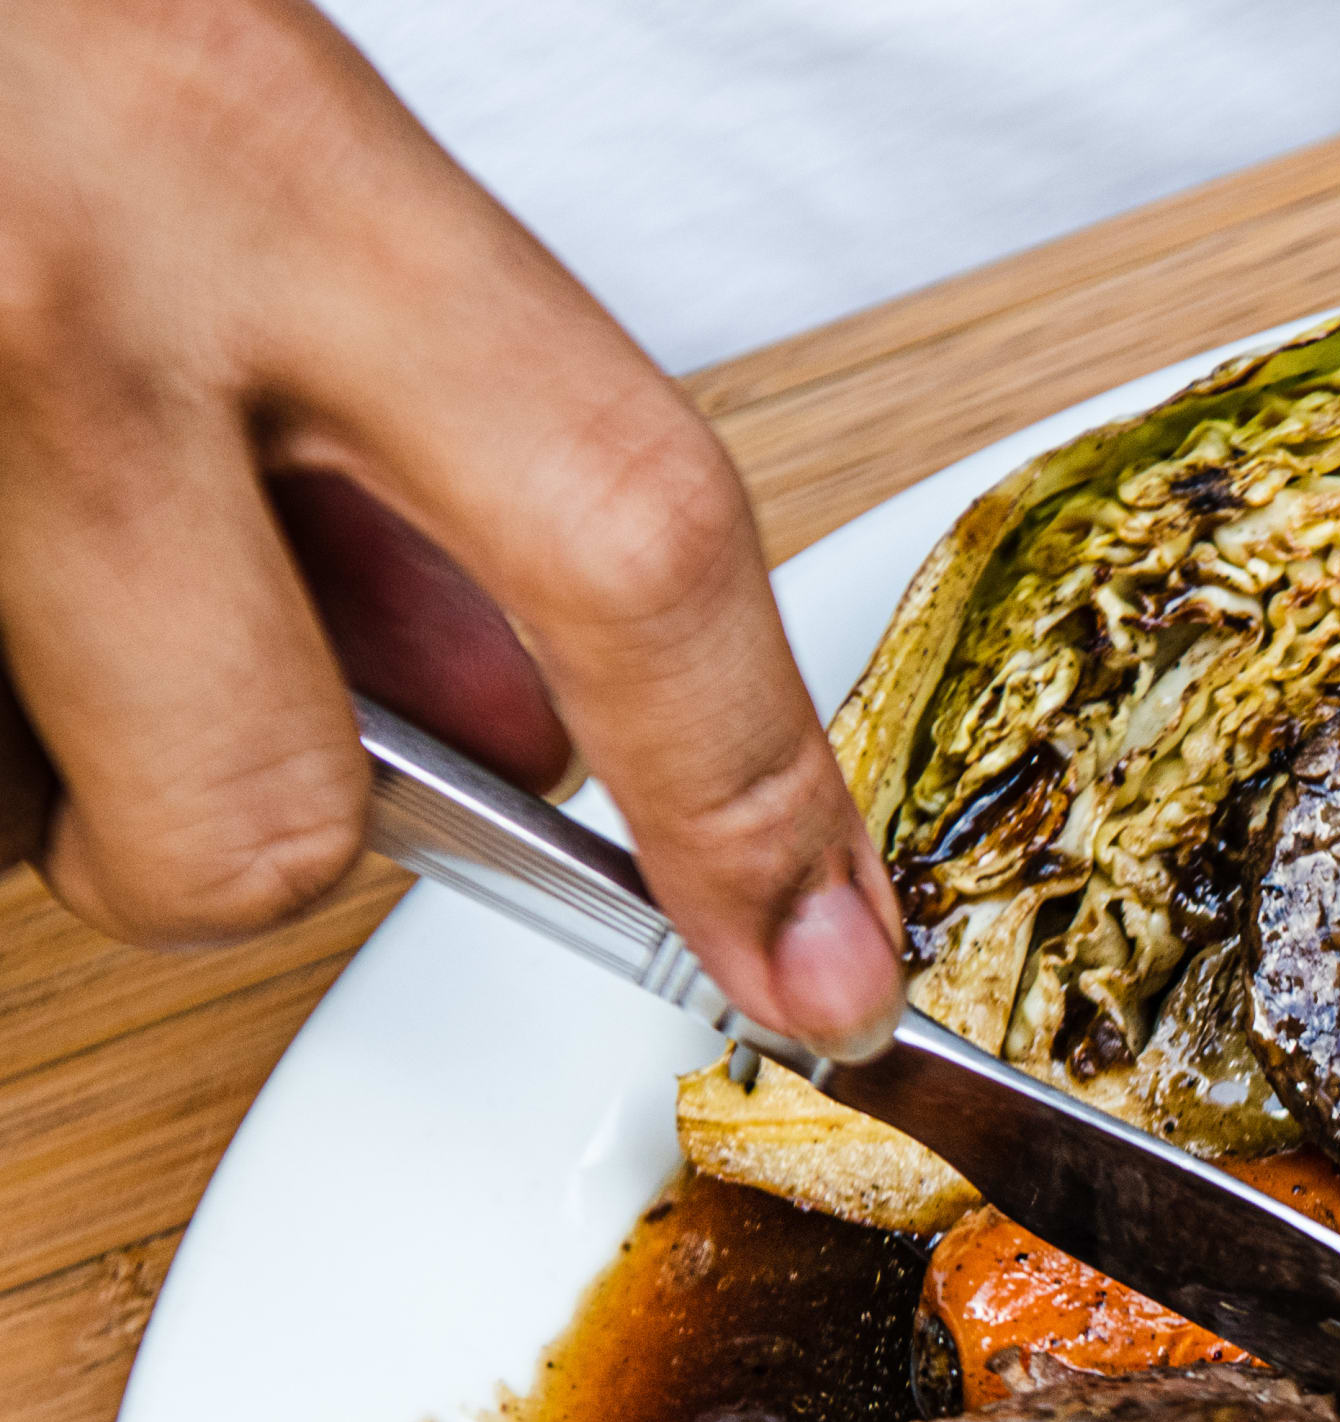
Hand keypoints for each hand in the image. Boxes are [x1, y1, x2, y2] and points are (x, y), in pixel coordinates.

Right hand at [0, 0, 901, 1049]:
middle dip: (257, 821)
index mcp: (251, 157)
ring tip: (31, 522)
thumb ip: (425, 404)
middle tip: (219, 668)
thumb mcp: (257, 122)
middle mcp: (54, 306)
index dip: (740, 800)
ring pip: (40, 821)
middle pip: (257, 824)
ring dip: (60, 749)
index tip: (821, 967)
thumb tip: (515, 722)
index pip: (622, 549)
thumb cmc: (37, 10)